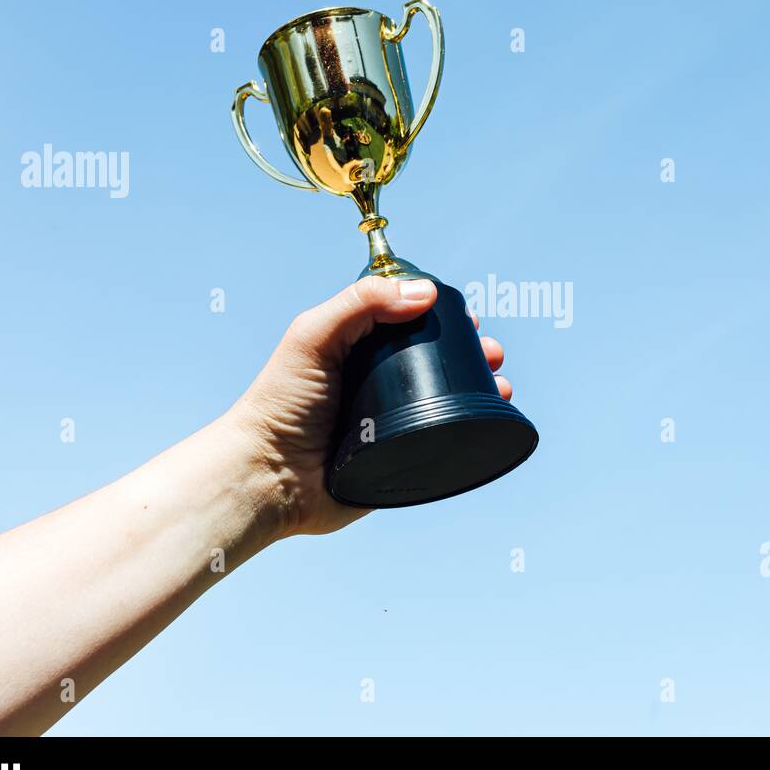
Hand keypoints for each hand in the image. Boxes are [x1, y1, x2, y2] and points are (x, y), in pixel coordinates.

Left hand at [223, 276, 511, 536]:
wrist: (270, 476)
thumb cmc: (281, 402)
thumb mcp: (314, 335)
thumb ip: (361, 304)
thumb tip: (425, 292)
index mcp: (357, 350)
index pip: (408, 324)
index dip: (441, 317)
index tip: (467, 318)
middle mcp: (376, 384)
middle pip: (435, 361)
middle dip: (471, 354)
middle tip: (491, 354)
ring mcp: (389, 423)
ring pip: (445, 401)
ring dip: (479, 389)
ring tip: (500, 386)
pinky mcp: (399, 459)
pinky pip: (441, 442)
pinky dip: (469, 429)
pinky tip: (488, 419)